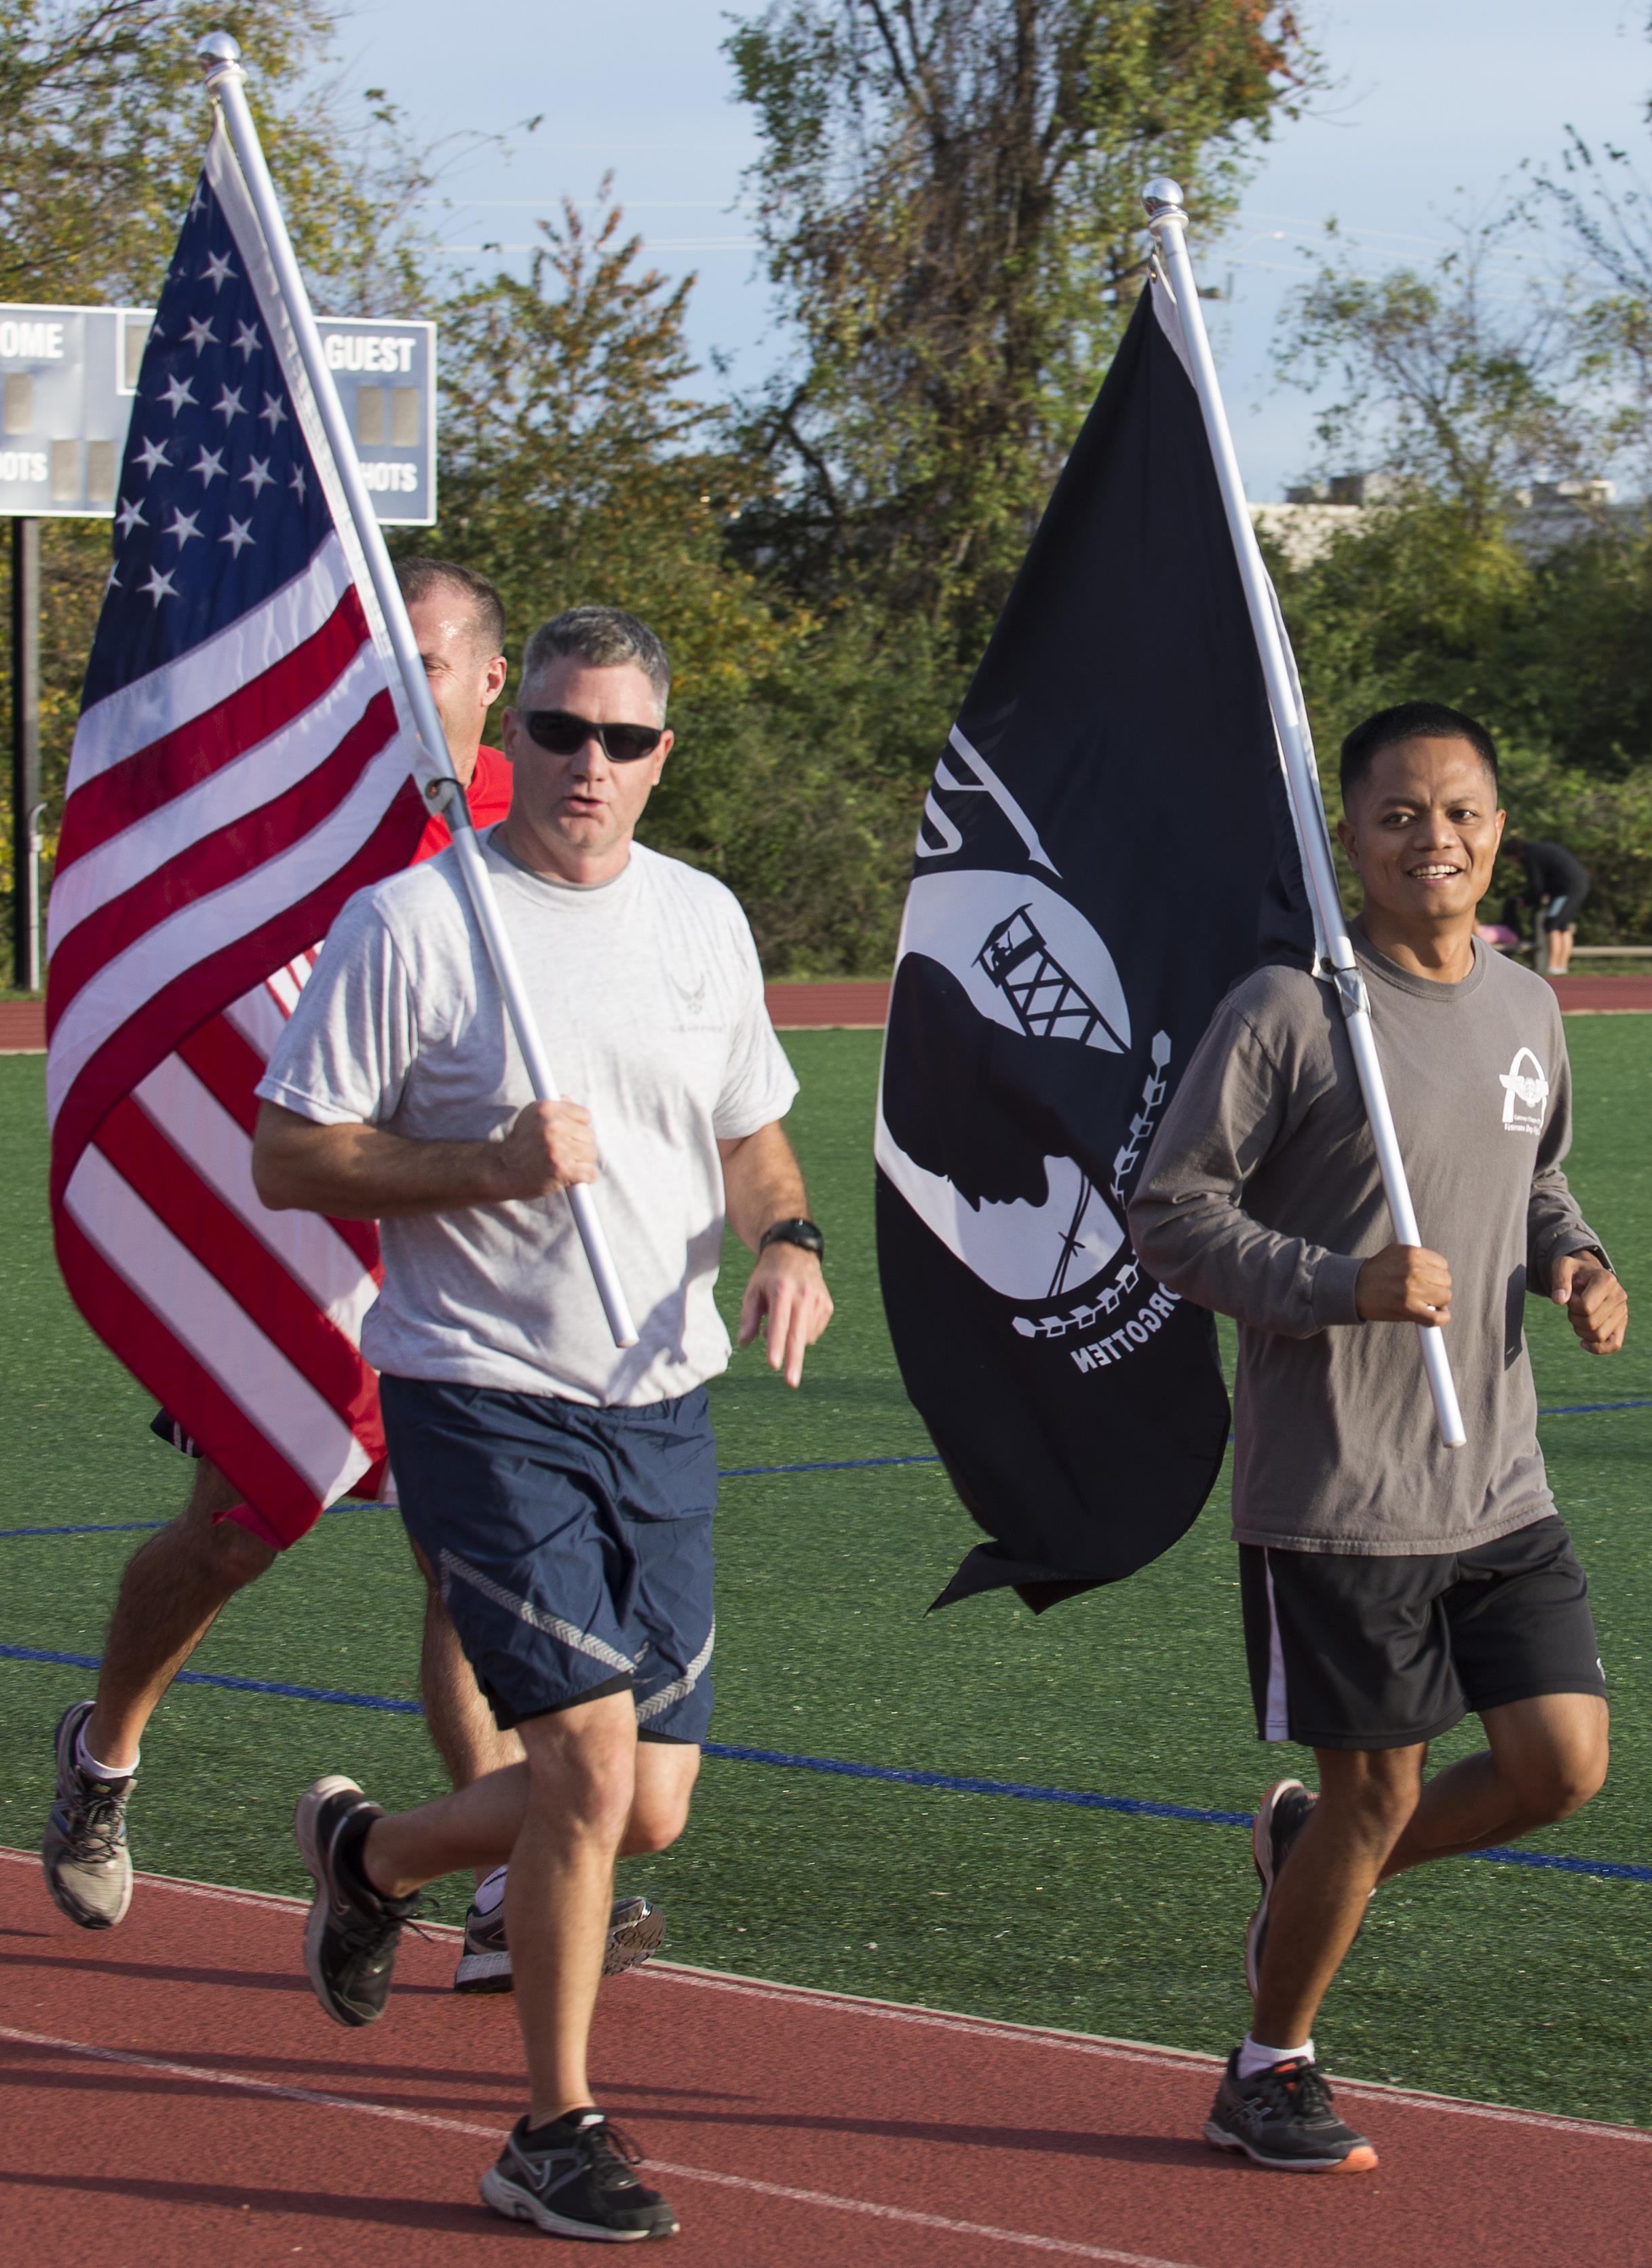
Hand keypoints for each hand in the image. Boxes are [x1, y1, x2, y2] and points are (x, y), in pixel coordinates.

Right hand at [488, 1100, 597, 1199]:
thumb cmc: (519, 1145)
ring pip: (591, 1154)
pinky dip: (585, 1178)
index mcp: (547, 1109)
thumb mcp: (530, 1117)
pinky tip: (572, 1177)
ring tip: (563, 1165)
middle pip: (590, 1136)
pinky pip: (590, 1173)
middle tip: (563, 1153)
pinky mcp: (562, 1170)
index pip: (585, 1115)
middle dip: (579, 1146)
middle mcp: (553, 1126)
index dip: (578, 1128)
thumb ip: (552, 1108)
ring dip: (581, 1163)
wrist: (501, 1170)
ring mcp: (558, 1148)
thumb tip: (569, 1099)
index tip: (567, 1136)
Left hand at [738, 1242, 833, 1387]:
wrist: (795, 1253)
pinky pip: (813, 1332)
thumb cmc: (768, 1276)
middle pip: (798, 1335)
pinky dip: (801, 1333)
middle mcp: (804, 1295)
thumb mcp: (752, 1290)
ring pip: (805, 1336)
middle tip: (791, 1383)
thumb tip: (744, 1342)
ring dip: (791, 1340)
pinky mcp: (827, 1306)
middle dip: (794, 1361)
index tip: (773, 1364)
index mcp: (782, 1290)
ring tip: (780, 1320)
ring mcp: (819, 1300)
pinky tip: (794, 1317)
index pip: (779, 1323)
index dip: (776, 1345)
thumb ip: (748, 1316)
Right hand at [1356, 1242, 1452, 1325]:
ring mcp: (1412, 1290)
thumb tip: (1438, 1266)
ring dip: (1437, 1302)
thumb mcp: (1395, 1252)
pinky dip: (1441, 1318)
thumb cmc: (1374, 1272)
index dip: (1436, 1273)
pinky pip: (1437, 1317)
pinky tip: (1435, 1316)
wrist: (1353, 1288)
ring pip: (1445, 1297)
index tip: (1428, 1279)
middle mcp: (1415, 1270)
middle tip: (1424, 1292)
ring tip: (1423, 1302)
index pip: (1442, 1264)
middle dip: (1437, 1287)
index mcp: (1413, 1254)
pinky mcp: (1408, 1309)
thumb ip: (1417, 1256)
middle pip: (1446, 1281)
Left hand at [1551, 1252, 1626, 1354]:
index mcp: (1607, 1280)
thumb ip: (1559, 1280)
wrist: (1586, 1275)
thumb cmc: (1574, 1271)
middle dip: (1574, 1318)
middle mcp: (1619, 1296)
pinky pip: (1614, 1344)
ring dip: (1581, 1331)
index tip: (1570, 1296)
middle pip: (1591, 1323)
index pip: (1585, 1307)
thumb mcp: (1562, 1267)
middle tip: (1573, 1307)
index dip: (1571, 1306)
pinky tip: (1583, 1342)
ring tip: (1579, 1316)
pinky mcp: (1621, 1324)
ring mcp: (1622, 1311)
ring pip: (1599, 1336)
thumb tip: (1559, 1300)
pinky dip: (1597, 1348)